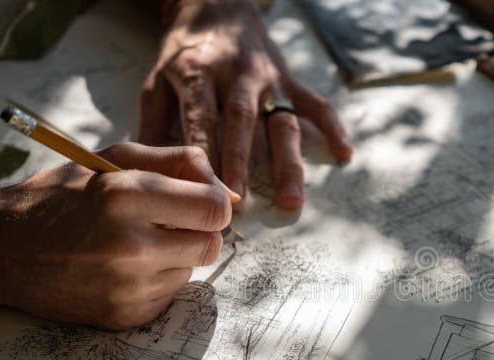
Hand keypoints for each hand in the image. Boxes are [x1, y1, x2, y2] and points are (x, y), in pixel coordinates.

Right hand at [0, 143, 236, 329]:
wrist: (5, 250)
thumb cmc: (65, 196)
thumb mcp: (117, 158)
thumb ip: (182, 163)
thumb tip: (232, 195)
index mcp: (127, 195)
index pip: (215, 209)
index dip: (215, 203)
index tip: (200, 202)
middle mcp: (130, 245)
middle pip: (212, 244)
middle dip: (199, 231)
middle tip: (167, 222)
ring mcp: (128, 287)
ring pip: (192, 270)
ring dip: (176, 256)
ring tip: (134, 243)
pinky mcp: (126, 316)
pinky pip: (170, 296)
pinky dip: (157, 281)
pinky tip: (123, 268)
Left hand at [138, 0, 352, 210]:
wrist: (217, 8)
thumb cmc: (186, 54)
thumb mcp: (158, 80)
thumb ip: (154, 125)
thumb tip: (149, 173)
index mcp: (199, 74)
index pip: (204, 118)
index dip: (207, 155)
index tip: (207, 190)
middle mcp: (237, 76)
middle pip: (243, 124)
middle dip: (243, 166)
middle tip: (241, 205)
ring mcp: (269, 79)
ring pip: (282, 122)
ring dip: (287, 163)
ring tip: (291, 200)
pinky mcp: (291, 81)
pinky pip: (316, 105)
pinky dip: (332, 129)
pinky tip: (344, 155)